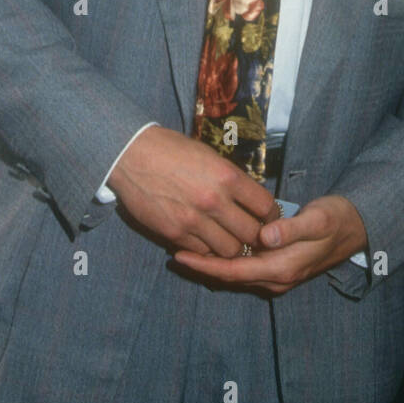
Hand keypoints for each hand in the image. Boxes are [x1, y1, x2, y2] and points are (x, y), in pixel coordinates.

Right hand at [107, 126, 279, 256]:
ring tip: (226, 238)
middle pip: (252, 234)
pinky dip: (207, 249)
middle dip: (254, 236)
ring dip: (231, 246)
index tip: (267, 218)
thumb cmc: (172, 150)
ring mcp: (194, 220)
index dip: (271, 216)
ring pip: (229, 250)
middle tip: (250, 234)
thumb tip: (250, 200)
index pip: (266, 207)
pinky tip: (203, 238)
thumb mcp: (210, 156)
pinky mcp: (174, 233)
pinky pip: (203, 252)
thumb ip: (231, 180)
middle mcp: (214, 200)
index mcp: (227, 176)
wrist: (133, 154)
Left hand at [173, 194, 367, 295]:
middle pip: (229, 276)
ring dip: (209, 264)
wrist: (354, 229)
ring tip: (182, 249)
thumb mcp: (317, 221)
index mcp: (282, 268)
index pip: (234, 271)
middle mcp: (275, 278)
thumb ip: (291, 230)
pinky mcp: (275, 266)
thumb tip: (265, 237)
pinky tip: (208, 247)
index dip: (205, 264)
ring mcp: (275, 275)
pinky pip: (242, 268)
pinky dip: (223, 260)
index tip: (179, 255)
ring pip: (234, 274)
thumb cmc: (335, 220)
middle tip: (171, 252)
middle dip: (200, 266)